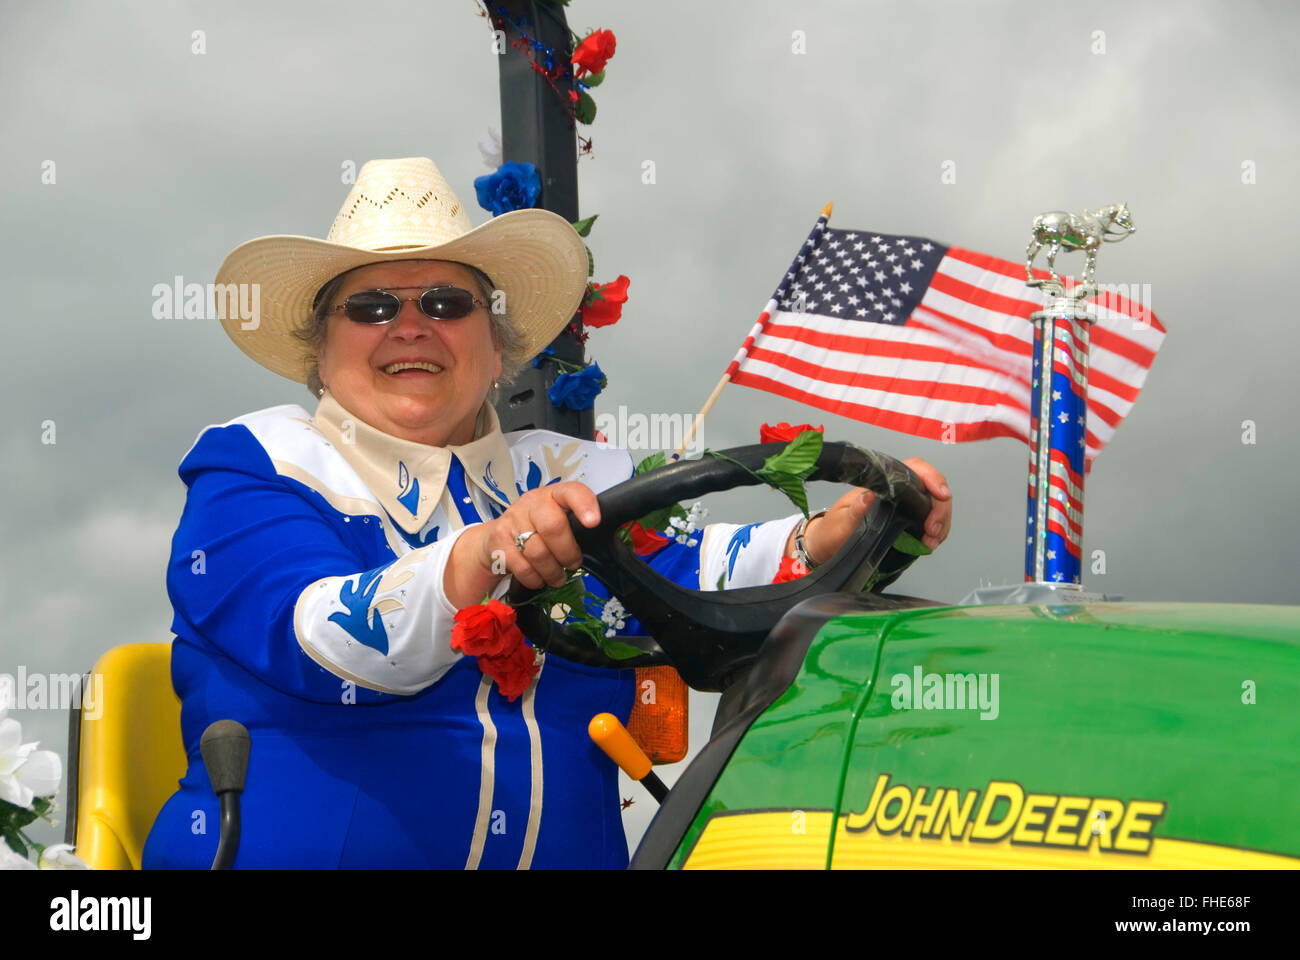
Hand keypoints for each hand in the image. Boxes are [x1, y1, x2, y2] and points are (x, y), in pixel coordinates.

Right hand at [445, 482, 601, 608]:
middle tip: (573, 564)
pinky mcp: (498, 540)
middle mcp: (532, 502)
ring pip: (538, 552)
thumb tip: (605, 546)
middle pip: (553, 526)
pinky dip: (534, 579)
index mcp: (554, 494)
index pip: (571, 491)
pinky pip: (522, 567)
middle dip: (567, 552)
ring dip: (552, 572)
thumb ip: (577, 527)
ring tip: (557, 577)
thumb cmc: (538, 529)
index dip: (584, 505)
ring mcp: (512, 519)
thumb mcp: (559, 520)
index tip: (594, 522)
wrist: (497, 537)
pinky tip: (538, 579)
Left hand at [792, 457, 951, 562]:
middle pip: (931, 490)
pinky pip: (929, 523)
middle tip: (932, 530)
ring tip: (930, 541)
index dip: (933, 478)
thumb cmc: (832, 530)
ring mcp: (903, 508)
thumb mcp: (840, 522)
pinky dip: (935, 534)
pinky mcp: (906, 524)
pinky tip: (928, 543)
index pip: (914, 469)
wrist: (827, 546)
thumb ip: (855, 510)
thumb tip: (868, 495)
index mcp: (881, 483)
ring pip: (935, 507)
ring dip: (940, 524)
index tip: (941, 495)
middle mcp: (896, 493)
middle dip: (940, 509)